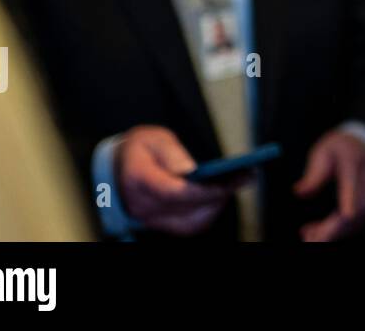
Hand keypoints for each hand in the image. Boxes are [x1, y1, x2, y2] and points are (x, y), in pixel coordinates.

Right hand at [116, 125, 241, 235]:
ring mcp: (150, 218)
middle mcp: (143, 205)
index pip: (174, 193)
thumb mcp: (153, 137)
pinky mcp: (160, 224)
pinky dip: (209, 214)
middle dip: (220, 195)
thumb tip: (191, 170)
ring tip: (236, 184)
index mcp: (139, 179)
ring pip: (191, 224)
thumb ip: (172, 151)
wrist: (120, 167)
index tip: (229, 182)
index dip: (204, 191)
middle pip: (187, 210)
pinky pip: (189, 227)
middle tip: (244, 177)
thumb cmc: (140, 149)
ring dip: (217, 206)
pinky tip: (222, 196)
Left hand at [293, 129, 364, 240]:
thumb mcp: (323, 152)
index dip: (344, 212)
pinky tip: (324, 229)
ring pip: (359, 220)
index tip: (331, 225)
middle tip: (307, 237)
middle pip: (356, 213)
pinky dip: (343, 228)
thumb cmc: (342, 147)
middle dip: (332, 230)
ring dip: (335, 232)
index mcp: (355, 164)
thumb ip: (314, 173)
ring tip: (309, 233)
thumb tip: (300, 191)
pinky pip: (361, 220)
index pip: (353, 192)